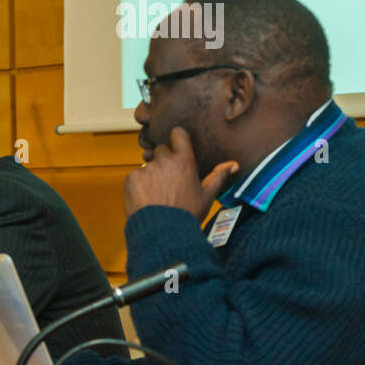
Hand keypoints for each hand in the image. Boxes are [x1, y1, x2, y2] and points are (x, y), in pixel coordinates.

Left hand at [123, 127, 238, 220]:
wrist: (162, 231)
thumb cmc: (187, 213)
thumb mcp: (206, 195)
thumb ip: (218, 176)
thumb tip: (233, 164)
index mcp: (183, 161)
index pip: (178, 134)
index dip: (177, 139)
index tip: (178, 146)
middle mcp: (164, 161)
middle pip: (161, 150)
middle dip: (165, 160)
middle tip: (170, 180)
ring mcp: (146, 169)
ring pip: (148, 165)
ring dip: (152, 174)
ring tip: (158, 193)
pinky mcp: (131, 178)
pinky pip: (135, 176)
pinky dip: (139, 184)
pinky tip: (146, 198)